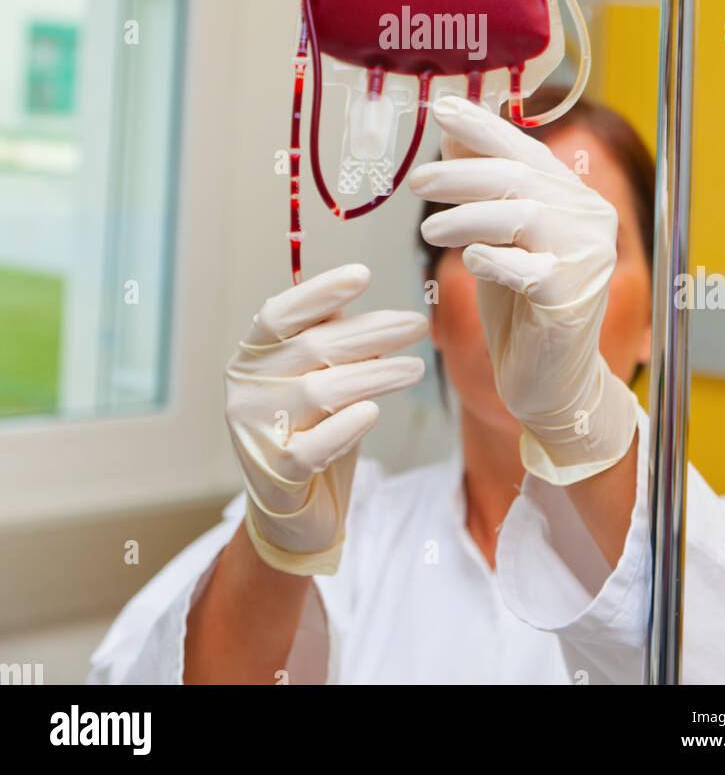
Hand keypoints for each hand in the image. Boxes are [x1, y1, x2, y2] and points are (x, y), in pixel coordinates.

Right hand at [225, 264, 426, 572]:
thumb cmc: (312, 431)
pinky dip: (345, 427)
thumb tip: (364, 310)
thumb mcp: (318, 380)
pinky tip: (371, 413)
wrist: (293, 512)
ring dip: (375, 376)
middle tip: (417, 324)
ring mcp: (256, 433)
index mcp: (251, 358)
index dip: (319, 293)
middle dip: (371, 332)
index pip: (278, 314)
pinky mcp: (274, 476)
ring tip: (416, 369)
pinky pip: (313, 446)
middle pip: (312, 348)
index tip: (363, 275)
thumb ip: (329, 345)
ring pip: (320, 393)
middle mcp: (246, 390)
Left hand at [409, 96, 637, 485]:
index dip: (482, 126)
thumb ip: (483, 190)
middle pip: (517, 179)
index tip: (440, 107)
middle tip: (417, 182)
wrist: (552, 380)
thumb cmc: (521, 307)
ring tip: (428, 230)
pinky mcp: (572, 296)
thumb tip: (452, 133)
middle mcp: (590, 219)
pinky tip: (471, 261)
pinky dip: (492, 259)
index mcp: (574, 198)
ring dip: (463, 217)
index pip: (525, 149)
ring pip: (519, 215)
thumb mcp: (497, 240)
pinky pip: (525, 267)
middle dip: (460, 174)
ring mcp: (586, 257)